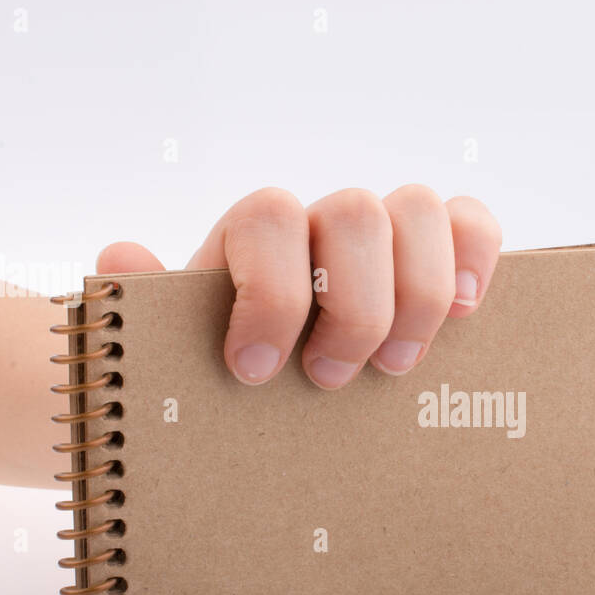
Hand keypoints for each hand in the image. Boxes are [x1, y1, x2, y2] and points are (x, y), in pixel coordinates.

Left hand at [96, 186, 501, 388]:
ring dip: (417, 295)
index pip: (271, 216)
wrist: (266, 384)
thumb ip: (148, 307)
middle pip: (357, 213)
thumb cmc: (228, 368)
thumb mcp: (178, 350)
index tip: (254, 371)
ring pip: (419, 209)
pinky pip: (472, 224)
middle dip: (354, 308)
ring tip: (397, 368)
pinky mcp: (439, 257)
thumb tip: (119, 258)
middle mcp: (323, 223)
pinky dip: (475, 258)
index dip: (270, 294)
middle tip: (330, 382)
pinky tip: (462, 314)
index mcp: (257, 237)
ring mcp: (384, 235)